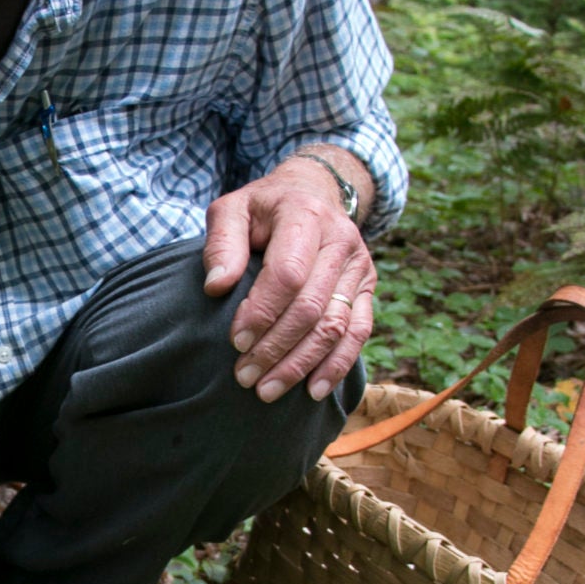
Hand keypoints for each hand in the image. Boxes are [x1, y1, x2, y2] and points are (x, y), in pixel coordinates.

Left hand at [202, 152, 376, 400]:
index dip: (263, 313)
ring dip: (301, 364)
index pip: (288, 274)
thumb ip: (222, 244)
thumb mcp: (233, 209)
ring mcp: (359, 266)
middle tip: (244, 377)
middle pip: (312, 307)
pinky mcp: (368, 287)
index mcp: (306, 216)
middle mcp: (340, 240)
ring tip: (268, 390)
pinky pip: (359, 332)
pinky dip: (337, 365)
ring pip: (336, 326)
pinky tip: (313, 390)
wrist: (313, 193)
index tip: (236, 342)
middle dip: (276, 348)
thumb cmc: (264, 208)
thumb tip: (216, 286)